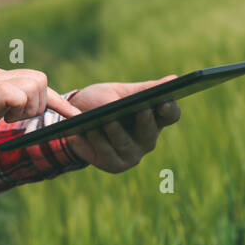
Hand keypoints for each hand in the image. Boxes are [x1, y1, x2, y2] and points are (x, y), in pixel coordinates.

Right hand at [0, 64, 80, 163]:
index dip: (56, 99)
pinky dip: (20, 108)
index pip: (32, 80)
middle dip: (39, 104)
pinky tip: (2, 119)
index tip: (74, 114)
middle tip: (15, 121)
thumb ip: (3, 104)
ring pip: (35, 84)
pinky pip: (19, 94)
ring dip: (29, 109)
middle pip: (39, 79)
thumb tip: (25, 105)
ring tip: (5, 121)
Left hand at [62, 75, 181, 172]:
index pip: (171, 115)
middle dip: (144, 120)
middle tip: (141, 108)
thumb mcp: (120, 91)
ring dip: (114, 130)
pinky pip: (107, 152)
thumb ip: (143, 89)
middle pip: (149, 131)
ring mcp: (133, 154)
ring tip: (105, 120)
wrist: (71, 117)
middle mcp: (148, 138)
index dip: (169, 109)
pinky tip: (89, 130)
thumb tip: (173, 80)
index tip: (163, 101)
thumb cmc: (101, 101)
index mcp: (154, 118)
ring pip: (125, 142)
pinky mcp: (115, 164)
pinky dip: (97, 140)